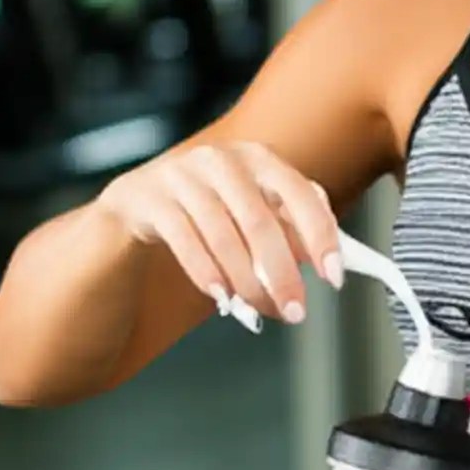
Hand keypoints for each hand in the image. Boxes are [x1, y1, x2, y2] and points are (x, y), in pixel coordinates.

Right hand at [95, 141, 342, 326]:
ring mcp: (180, 175)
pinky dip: (206, 272)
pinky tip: (220, 296)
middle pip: (261, 221)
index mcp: (258, 159)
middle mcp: (221, 159)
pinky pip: (183, 240)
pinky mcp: (145, 197)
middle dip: (282, 274)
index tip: (334, 277)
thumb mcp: (252, 215)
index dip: (321, 237)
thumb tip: (328, 262)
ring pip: (223, 235)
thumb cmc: (207, 213)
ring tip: (260, 310)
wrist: (134, 206)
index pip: (301, 194)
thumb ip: (289, 231)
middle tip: (295, 310)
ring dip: (246, 281)